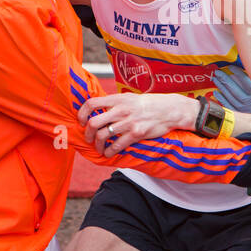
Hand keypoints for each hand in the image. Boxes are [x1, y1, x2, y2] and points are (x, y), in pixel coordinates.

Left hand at [78, 92, 196, 155]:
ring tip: (99, 149)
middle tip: (88, 138)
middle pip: (94, 123)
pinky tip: (109, 153)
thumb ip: (114, 102)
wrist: (169, 110)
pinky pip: (117, 145)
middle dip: (87, 133)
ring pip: (103, 136)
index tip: (81, 121)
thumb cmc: (147, 104)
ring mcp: (128, 123)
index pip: (91, 104)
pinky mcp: (136, 134)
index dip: (81, 113)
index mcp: (117, 99)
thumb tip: (98, 108)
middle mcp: (121, 110)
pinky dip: (110, 152)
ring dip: (98, 145)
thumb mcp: (129, 97)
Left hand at [212, 65, 250, 113]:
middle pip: (234, 88)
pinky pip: (228, 105)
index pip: (245, 80)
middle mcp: (250, 102)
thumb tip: (249, 71)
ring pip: (229, 96)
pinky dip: (221, 99)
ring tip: (215, 79)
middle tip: (217, 72)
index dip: (237, 72)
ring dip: (221, 87)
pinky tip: (216, 92)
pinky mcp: (240, 115)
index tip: (230, 67)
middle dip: (224, 79)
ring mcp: (244, 109)